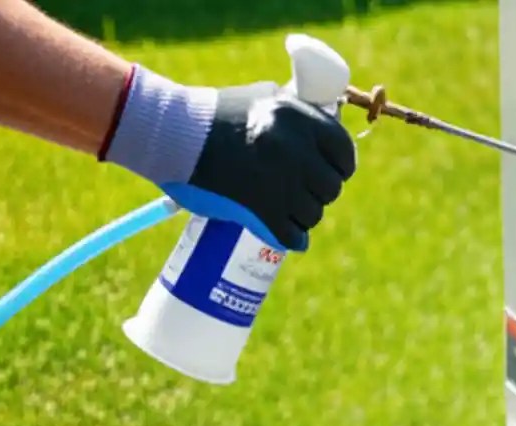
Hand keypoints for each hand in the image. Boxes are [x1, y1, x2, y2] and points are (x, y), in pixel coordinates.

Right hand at [102, 67, 356, 250]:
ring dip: (304, 215)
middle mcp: (295, 150)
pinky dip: (292, 237)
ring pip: (313, 213)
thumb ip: (296, 114)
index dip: (341, 166)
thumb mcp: (263, 97)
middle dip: (320, 192)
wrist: (171, 132)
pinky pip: (291, 234)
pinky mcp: (260, 209)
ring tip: (288, 209)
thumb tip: (326, 127)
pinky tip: (290, 235)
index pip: (344, 152)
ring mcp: (279, 182)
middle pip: (331, 187)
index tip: (333, 171)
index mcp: (298, 118)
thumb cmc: (215, 112)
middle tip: (305, 191)